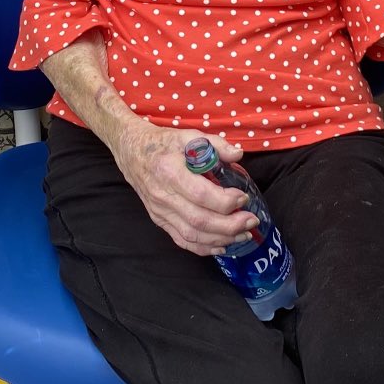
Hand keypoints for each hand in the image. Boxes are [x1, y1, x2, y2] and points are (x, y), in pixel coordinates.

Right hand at [112, 121, 257, 253]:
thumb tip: (239, 153)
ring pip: (192, 234)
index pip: (200, 194)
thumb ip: (215, 144)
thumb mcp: (188, 135)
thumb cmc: (163, 143)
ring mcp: (159, 211)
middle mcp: (163, 196)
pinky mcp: (159, 220)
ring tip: (243, 234)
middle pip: (199, 220)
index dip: (225, 201)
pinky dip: (203, 247)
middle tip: (251, 220)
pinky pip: (182, 240)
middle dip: (230, 225)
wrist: (132, 151)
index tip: (243, 197)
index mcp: (169, 171)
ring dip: (221, 238)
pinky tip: (222, 246)